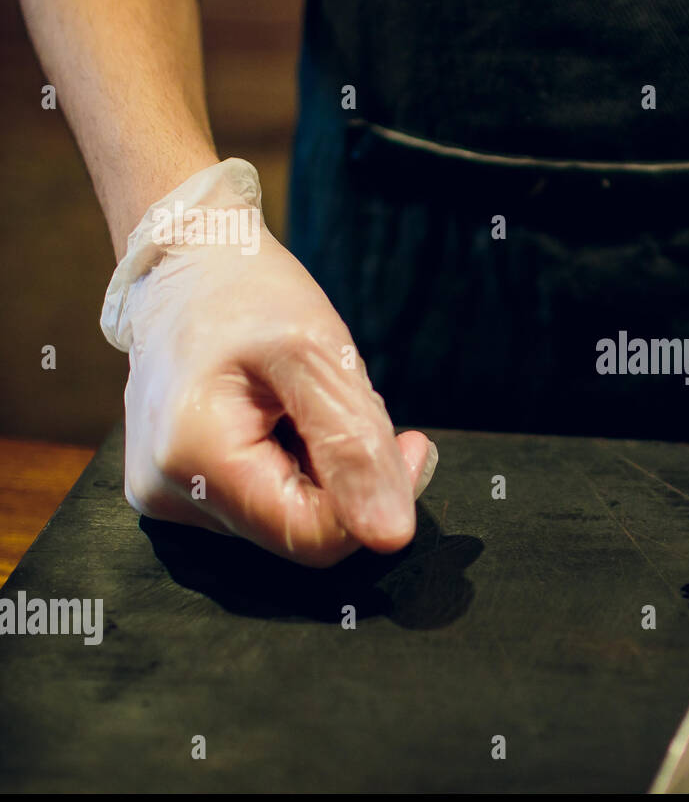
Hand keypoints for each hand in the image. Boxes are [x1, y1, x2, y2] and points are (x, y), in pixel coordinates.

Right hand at [118, 223, 434, 566]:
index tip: (408, 441)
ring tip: (307, 400)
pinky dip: (297, 462)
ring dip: (323, 465)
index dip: (376, 501)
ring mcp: (167, 494)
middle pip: (301, 528)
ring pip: (288, 514)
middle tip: (351, 403)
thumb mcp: (315, 355)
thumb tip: (391, 537)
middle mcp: (166, 495)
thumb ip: (354, 449)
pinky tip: (285, 415)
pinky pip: (265, 498)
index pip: (313, 538)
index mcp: (191, 464)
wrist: (187, 263)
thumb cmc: (248, 294)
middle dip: (347, 475)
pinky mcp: (179, 487)